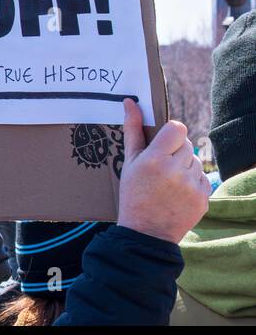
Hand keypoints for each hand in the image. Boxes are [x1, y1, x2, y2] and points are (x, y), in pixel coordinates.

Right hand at [117, 99, 208, 242]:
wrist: (146, 232)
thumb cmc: (133, 194)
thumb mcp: (129, 162)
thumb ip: (133, 130)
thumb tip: (130, 102)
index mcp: (155, 159)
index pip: (177, 128)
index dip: (170, 132)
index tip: (163, 141)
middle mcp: (176, 170)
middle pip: (186, 144)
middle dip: (175, 150)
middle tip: (161, 165)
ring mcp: (192, 185)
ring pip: (196, 160)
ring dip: (185, 165)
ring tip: (169, 180)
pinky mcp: (204, 197)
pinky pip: (202, 177)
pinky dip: (193, 181)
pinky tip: (178, 191)